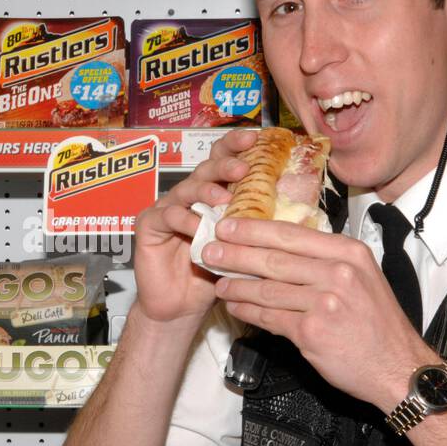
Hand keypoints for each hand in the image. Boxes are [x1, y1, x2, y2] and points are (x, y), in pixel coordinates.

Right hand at [132, 129, 258, 325]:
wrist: (182, 307)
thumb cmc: (214, 275)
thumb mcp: (242, 246)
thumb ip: (256, 224)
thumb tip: (297, 207)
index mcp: (213, 194)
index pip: (224, 160)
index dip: (236, 146)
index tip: (256, 138)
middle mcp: (190, 195)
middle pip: (206, 168)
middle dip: (225, 164)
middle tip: (243, 168)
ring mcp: (168, 207)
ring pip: (187, 189)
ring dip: (206, 192)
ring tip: (223, 200)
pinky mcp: (149, 224)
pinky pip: (167, 215)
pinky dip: (183, 220)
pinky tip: (197, 228)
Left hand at [203, 216, 438, 410]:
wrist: (397, 366)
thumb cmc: (376, 323)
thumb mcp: (362, 276)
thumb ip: (326, 261)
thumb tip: (280, 249)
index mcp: (348, 252)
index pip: (290, 234)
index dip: (254, 229)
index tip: (228, 225)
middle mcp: (338, 273)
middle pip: (273, 259)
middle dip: (234, 254)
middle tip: (208, 249)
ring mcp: (325, 303)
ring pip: (267, 289)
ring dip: (236, 285)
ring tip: (217, 280)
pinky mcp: (312, 332)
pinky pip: (269, 317)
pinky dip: (248, 311)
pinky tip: (234, 305)